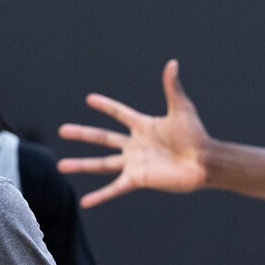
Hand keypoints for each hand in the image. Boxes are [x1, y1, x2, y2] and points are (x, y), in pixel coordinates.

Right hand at [58, 60, 208, 207]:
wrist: (204, 162)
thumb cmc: (196, 135)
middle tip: (63, 130)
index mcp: (144, 126)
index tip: (90, 99)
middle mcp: (135, 144)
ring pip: (101, 163)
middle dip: (83, 134)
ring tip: (61, 165)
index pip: (119, 113)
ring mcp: (134, 163)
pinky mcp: (137, 178)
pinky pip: (115, 188)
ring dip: (81, 165)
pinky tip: (85, 202)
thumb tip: (172, 63)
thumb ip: (172, 87)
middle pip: (103, 138)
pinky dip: (100, 196)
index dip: (105, 106)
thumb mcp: (181, 108)